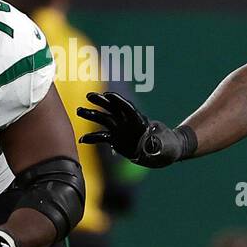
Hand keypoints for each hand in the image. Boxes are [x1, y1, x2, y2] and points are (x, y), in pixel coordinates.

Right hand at [77, 92, 194, 168]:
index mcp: (140, 120)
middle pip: (113, 109)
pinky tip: (81, 139)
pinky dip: (92, 138)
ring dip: (91, 115)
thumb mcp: (166, 145)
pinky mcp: (115, 139)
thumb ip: (157, 144)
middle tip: (89, 96)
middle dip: (102, 102)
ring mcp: (120, 129)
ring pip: (104, 119)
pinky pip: (102, 137)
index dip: (119, 101)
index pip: (128, 108)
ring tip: (79, 110)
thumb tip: (154, 145)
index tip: (108, 95)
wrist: (162, 151)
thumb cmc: (167, 146)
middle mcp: (128, 122)